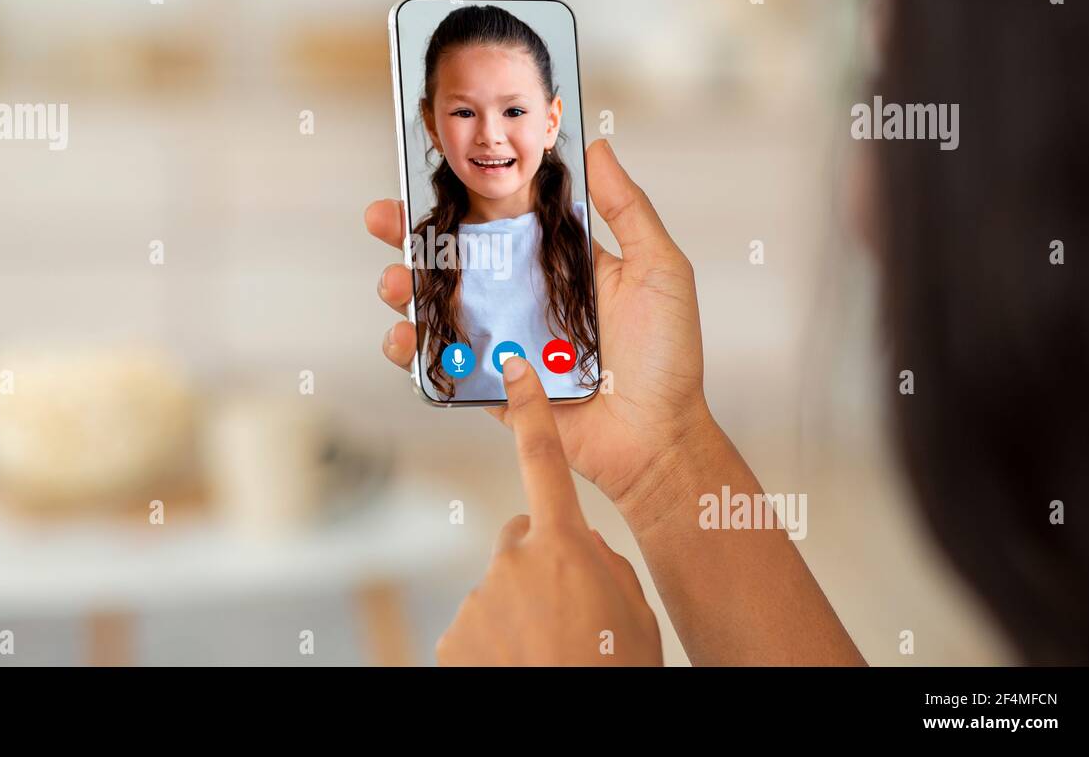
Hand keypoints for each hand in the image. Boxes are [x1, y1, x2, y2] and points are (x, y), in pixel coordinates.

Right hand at [365, 139, 708, 515]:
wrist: (656, 438)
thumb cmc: (666, 357)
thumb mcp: (658, 269)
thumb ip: (627, 209)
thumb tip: (596, 146)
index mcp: (558, 264)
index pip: (499, 220)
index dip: (461, 198)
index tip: (425, 175)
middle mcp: (525, 298)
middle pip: (456, 260)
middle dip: (411, 238)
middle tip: (384, 220)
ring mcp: (504, 341)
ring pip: (438, 308)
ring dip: (404, 289)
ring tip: (395, 281)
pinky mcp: (491, 385)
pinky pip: (442, 364)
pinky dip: (413, 350)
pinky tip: (404, 336)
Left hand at [435, 356, 661, 665]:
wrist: (571, 723)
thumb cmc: (616, 670)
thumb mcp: (633, 612)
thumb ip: (606, 563)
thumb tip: (580, 546)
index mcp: (567, 545)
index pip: (544, 460)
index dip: (530, 409)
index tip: (513, 367)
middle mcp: (515, 560)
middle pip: (524, 537)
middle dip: (541, 561)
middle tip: (572, 610)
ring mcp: (480, 598)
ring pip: (502, 588)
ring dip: (522, 611)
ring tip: (552, 650)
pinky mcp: (455, 636)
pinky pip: (479, 625)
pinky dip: (497, 644)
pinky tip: (522, 666)